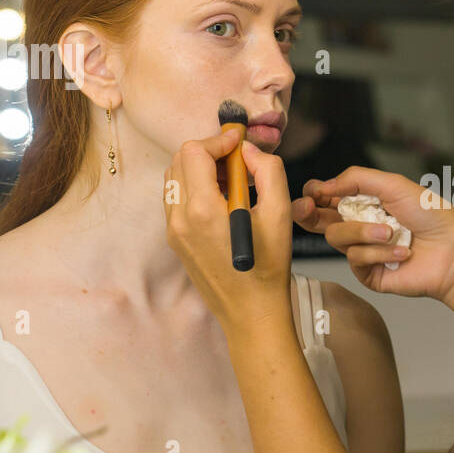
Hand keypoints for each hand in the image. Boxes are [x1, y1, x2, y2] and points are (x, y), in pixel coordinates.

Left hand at [164, 128, 292, 329]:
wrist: (251, 312)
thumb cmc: (269, 267)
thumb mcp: (280, 214)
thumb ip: (268, 172)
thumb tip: (250, 151)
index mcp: (202, 209)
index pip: (195, 151)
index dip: (219, 140)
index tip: (241, 144)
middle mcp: (179, 217)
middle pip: (180, 160)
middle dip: (209, 152)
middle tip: (238, 162)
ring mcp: (173, 230)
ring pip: (174, 178)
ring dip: (199, 168)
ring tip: (230, 180)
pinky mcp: (175, 240)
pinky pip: (175, 199)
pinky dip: (193, 187)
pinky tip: (220, 200)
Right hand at [293, 166, 453, 301]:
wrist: (453, 249)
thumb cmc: (430, 214)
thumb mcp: (393, 185)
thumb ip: (356, 179)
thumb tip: (323, 185)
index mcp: (362, 202)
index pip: (325, 197)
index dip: (314, 194)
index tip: (313, 193)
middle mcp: (358, 226)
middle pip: (317, 221)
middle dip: (308, 213)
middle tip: (309, 209)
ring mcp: (362, 251)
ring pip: (337, 237)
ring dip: (364, 232)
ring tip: (391, 231)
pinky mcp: (368, 274)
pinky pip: (356, 259)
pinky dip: (379, 252)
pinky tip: (402, 251)